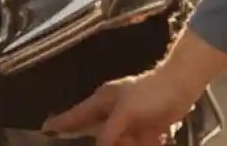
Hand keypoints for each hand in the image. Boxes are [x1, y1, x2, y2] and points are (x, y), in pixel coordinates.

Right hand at [41, 68, 201, 145]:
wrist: (182, 87)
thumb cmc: (149, 94)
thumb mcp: (125, 112)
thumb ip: (108, 132)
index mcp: (101, 101)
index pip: (75, 115)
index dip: (60, 123)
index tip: (44, 130)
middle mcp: (111, 112)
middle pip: (98, 136)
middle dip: (110, 141)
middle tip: (129, 134)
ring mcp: (127, 123)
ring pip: (118, 142)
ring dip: (129, 143)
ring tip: (144, 134)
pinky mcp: (143, 131)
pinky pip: (135, 144)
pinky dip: (141, 144)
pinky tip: (153, 136)